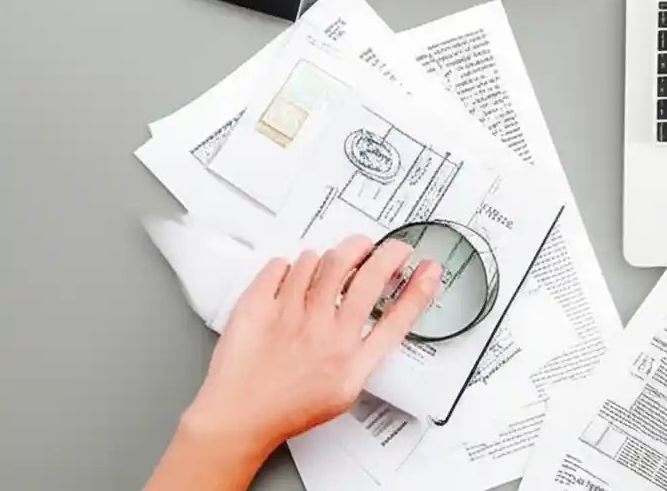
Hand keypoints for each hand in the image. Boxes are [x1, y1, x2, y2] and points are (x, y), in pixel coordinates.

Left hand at [181, 236, 440, 453]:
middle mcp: (324, 336)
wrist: (238, 417)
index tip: (428, 267)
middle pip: (366, 276)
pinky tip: (292, 276)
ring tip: (331, 265)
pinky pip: (280, 265)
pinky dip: (290, 265)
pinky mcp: (257, 308)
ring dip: (332, 256)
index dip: (419, 287)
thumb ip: (367, 351)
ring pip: (322, 261)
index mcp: (350, 361)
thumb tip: (384, 316)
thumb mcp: (345, 389)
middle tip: (386, 247)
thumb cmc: (288, 407)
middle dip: (385, 252)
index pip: (398, 317)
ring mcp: (289, 319)